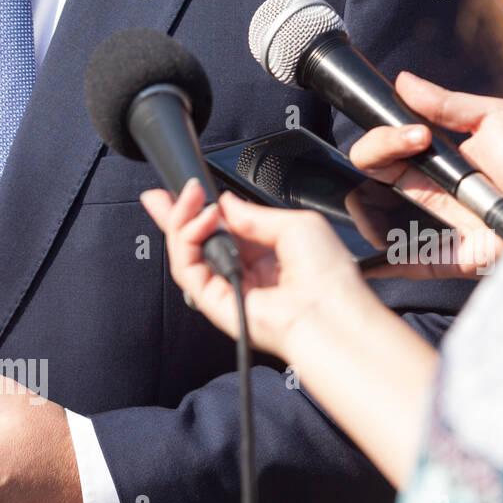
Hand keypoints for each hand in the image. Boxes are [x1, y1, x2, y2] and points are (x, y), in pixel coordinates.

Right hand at [142, 182, 373, 361]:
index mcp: (264, 255)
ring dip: (183, 222)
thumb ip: (254, 213)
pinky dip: (187, 241)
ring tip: (192, 201)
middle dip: (176, 214)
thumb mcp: (297, 223)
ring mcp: (227, 288)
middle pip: (195, 241)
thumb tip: (225, 203)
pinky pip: (187, 270)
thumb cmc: (328, 277)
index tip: (188, 190)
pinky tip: (203, 222)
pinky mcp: (214, 303)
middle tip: (173, 192)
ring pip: (187, 254)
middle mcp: (243, 272)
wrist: (329, 312)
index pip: (220, 229)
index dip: (199, 210)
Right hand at [348, 71, 502, 276]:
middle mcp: (423, 188)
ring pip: (371, 212)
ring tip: (405, 184)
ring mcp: (425, 223)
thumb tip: (404, 81)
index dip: (389, 133)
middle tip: (416, 142)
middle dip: (379, 147)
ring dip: (368, 196)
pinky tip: (372, 256)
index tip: (419, 131)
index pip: (386, 143)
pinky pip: (398, 263)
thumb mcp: (495, 118)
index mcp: (433, 157)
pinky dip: (379, 264)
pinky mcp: (435, 257)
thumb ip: (448, 103)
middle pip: (371, 168)